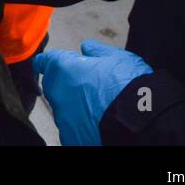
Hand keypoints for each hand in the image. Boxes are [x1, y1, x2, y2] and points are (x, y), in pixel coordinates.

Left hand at [34, 40, 152, 145]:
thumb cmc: (128, 85)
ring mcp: (62, 117)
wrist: (140, 120)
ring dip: (74, 107)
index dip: (50, 63)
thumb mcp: (116, 58)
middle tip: (88, 88)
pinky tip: (98, 124)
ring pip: (63, 109)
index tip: (54, 64)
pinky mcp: (70, 137)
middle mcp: (57, 93)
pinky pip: (71, 129)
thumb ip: (96, 51)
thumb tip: (86, 48)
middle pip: (54, 86)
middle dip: (66, 85)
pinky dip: (81, 126)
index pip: (44, 62)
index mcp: (63, 68)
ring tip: (98, 109)